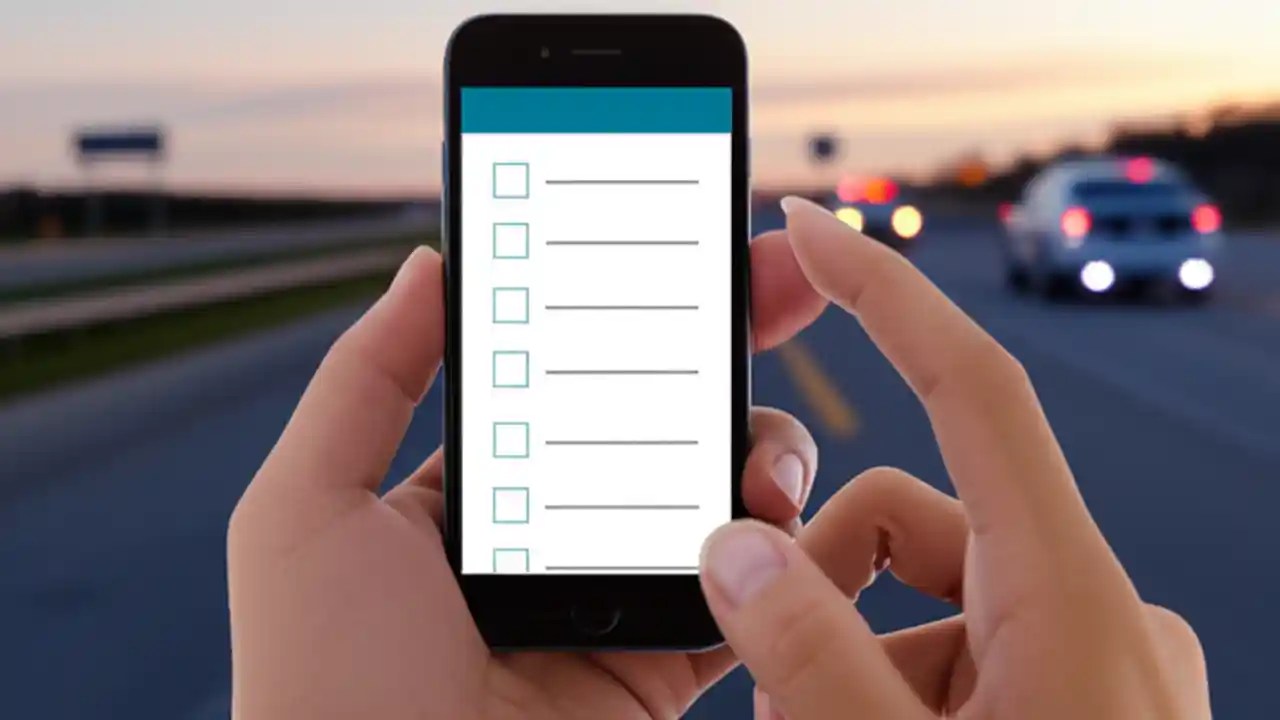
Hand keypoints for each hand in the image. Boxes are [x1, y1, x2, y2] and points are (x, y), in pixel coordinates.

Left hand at [227, 231, 827, 718]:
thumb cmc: (320, 677)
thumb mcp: (307, 505)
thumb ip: (368, 377)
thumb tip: (431, 260)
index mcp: (477, 489)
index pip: (569, 372)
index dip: (630, 305)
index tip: (686, 238)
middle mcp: (557, 534)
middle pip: (661, 417)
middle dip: (731, 341)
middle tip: (787, 275)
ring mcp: (618, 595)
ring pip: (721, 494)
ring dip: (761, 447)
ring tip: (756, 453)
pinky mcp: (669, 659)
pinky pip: (749, 589)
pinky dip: (781, 547)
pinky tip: (775, 511)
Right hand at [698, 197, 1209, 719]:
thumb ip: (810, 654)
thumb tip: (737, 552)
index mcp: (1071, 598)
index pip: (974, 389)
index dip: (888, 293)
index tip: (815, 226)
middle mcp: (1091, 608)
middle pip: (910, 514)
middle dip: (818, 581)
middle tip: (773, 683)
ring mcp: (1085, 657)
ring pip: (917, 589)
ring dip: (842, 648)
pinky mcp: (1072, 698)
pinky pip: (955, 646)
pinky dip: (887, 681)